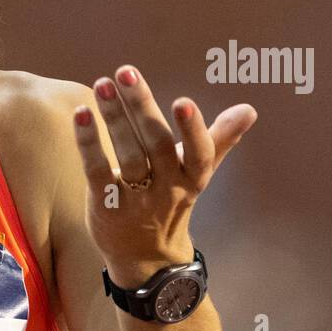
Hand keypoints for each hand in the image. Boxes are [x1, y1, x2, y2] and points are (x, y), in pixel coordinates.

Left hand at [72, 65, 256, 287]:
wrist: (146, 258)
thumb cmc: (171, 202)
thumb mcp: (197, 174)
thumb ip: (220, 139)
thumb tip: (249, 109)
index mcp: (193, 178)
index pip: (198, 153)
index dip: (192, 130)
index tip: (184, 102)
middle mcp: (167, 188)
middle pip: (155, 144)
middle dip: (142, 106)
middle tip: (126, 72)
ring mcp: (136, 199)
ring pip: (126, 155)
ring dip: (113, 118)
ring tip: (103, 85)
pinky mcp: (106, 204)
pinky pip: (97, 170)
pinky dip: (89, 143)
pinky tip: (81, 115)